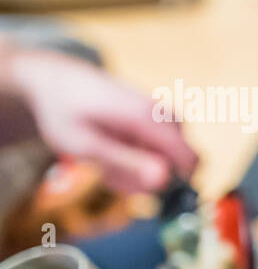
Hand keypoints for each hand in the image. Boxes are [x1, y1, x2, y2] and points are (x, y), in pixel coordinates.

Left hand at [6, 48, 196, 193]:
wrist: (55, 79)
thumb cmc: (65, 112)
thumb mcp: (87, 145)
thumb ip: (127, 163)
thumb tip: (164, 181)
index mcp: (150, 118)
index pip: (190, 159)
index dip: (173, 183)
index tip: (139, 189)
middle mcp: (163, 113)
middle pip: (177, 162)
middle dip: (147, 178)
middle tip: (111, 177)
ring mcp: (161, 113)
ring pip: (167, 157)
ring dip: (138, 170)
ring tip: (105, 166)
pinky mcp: (155, 117)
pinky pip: (158, 147)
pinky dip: (137, 157)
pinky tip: (112, 154)